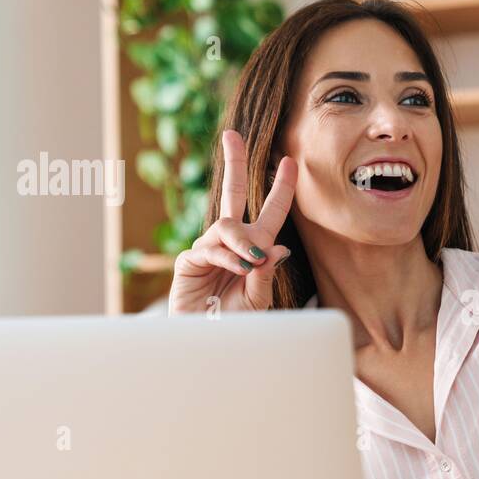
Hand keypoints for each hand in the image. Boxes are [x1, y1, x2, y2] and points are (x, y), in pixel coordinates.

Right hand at [168, 130, 296, 314]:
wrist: (207, 343)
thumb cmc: (235, 324)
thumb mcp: (259, 301)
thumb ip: (267, 275)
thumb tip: (277, 247)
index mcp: (255, 248)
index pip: (270, 212)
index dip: (281, 188)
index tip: (289, 161)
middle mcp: (231, 243)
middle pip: (232, 194)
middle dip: (234, 164)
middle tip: (233, 135)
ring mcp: (208, 248)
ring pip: (227, 226)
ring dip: (243, 242)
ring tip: (250, 263)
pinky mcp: (189, 260)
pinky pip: (212, 248)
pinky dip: (228, 258)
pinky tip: (237, 269)